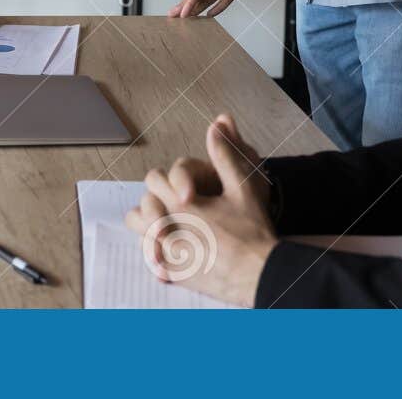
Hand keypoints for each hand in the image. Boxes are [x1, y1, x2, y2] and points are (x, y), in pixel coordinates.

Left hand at [125, 114, 276, 307]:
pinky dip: (161, 257)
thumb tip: (216, 125)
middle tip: (170, 209)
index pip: (153, 181)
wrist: (263, 274)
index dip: (164, 180)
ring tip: (169, 230)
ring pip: (142, 238)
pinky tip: (179, 254)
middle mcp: (170, 229)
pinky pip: (154, 264)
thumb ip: (223, 156)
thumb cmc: (253, 231)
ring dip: (151, 232)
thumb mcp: (242, 187)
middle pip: (139, 212)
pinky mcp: (175, 276)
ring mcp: (170, 255)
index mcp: (183, 204)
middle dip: (152, 207)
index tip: (179, 189)